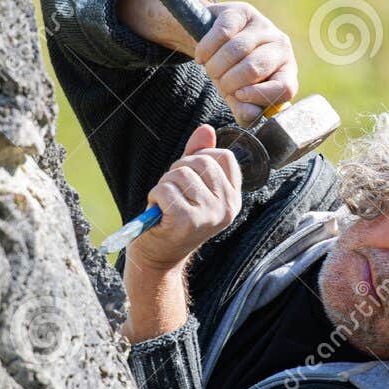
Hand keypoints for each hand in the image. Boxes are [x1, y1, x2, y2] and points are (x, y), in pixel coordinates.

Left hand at [127, 125, 242, 275]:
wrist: (158, 259)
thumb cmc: (172, 219)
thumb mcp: (190, 186)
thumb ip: (198, 157)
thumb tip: (206, 129)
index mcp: (233, 198)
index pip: (225, 157)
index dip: (201, 156)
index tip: (188, 174)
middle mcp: (227, 207)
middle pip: (201, 162)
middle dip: (177, 170)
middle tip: (171, 192)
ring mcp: (209, 215)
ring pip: (181, 174)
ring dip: (163, 185)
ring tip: (164, 204)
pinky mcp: (187, 221)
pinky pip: (165, 189)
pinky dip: (155, 197)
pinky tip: (158, 213)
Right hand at [193, 1, 297, 127]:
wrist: (212, 40)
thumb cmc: (231, 73)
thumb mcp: (237, 96)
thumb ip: (244, 110)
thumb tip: (251, 115)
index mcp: (286, 71)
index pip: (284, 88)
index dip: (259, 96)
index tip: (238, 96)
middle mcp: (281, 46)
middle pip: (254, 68)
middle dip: (229, 81)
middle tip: (219, 82)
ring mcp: (263, 25)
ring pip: (236, 50)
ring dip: (215, 66)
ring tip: (210, 70)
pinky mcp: (242, 11)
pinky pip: (223, 33)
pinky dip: (206, 49)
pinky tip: (201, 56)